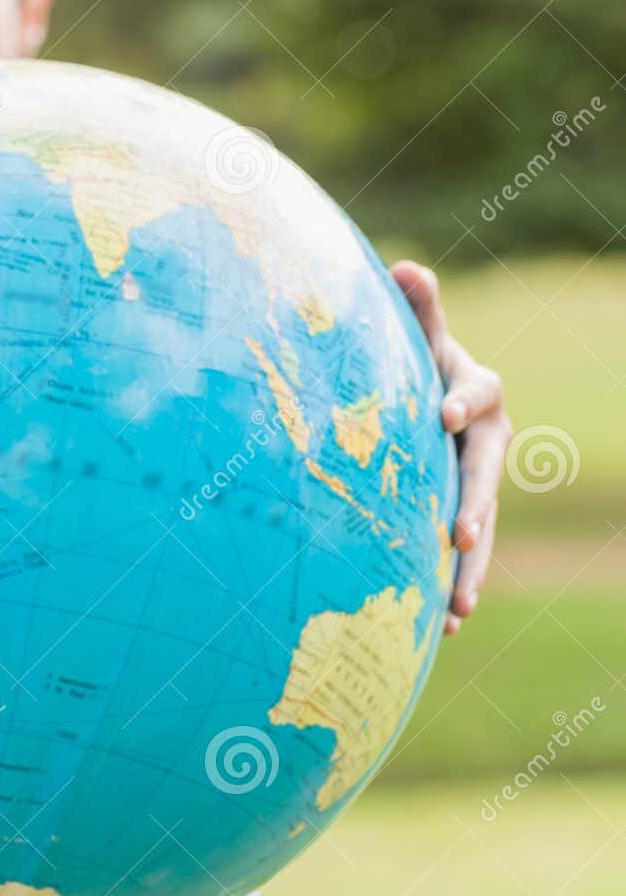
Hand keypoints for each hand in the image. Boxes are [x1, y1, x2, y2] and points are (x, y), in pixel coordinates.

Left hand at [390, 260, 511, 637]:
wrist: (430, 397)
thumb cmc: (419, 358)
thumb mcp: (418, 333)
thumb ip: (418, 307)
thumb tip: (406, 266)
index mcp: (478, 390)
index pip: (478, 392)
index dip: (464, 401)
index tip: (445, 414)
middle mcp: (488, 440)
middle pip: (486, 475)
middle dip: (475, 506)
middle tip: (460, 535)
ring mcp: (479, 481)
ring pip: (481, 524)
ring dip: (470, 567)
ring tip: (458, 609)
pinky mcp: (464, 511)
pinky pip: (464, 551)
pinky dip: (455, 584)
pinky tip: (445, 628)